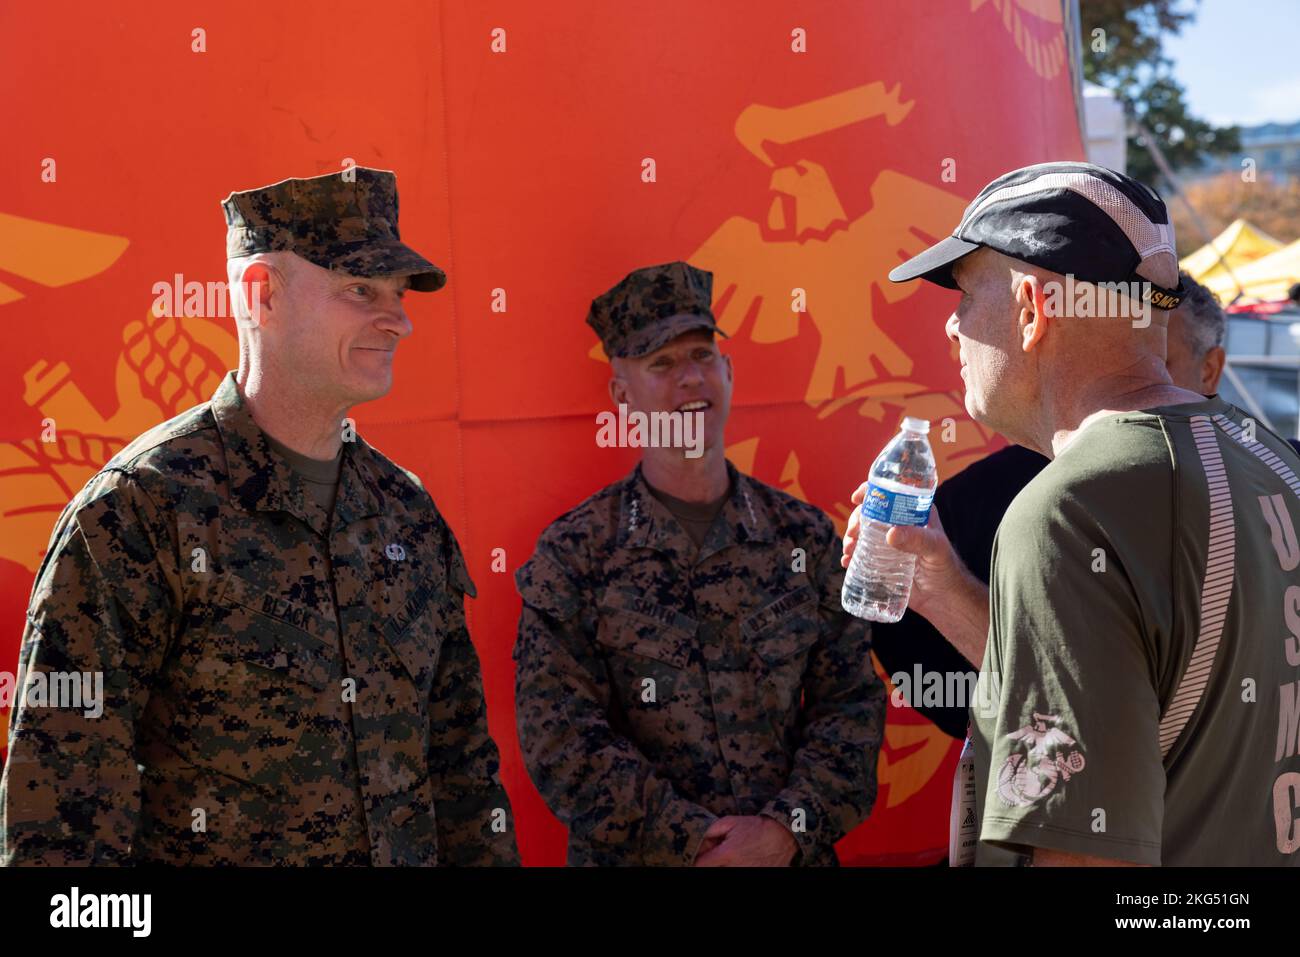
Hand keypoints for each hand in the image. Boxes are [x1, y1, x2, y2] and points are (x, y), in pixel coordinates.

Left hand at [693, 816, 797, 866]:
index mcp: (726, 855)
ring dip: (724, 866)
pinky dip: (735, 868)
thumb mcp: (730, 822)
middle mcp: (734, 869)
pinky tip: (742, 861)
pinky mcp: (753, 877)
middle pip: (712, 870)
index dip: (698, 859)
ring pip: (724, 873)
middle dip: (712, 862)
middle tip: (718, 854)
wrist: (783, 838)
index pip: (700, 865)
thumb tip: (698, 842)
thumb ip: (710, 832)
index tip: (701, 855)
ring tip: (733, 857)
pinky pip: (736, 874)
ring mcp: (745, 875)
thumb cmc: (757, 828)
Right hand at [841, 482, 989, 663]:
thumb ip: (918, 540)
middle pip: (870, 514)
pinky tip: (847, 561)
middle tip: (853, 534)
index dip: (871, 492)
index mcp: (913, 513)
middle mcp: (899, 524)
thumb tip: (890, 533)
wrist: (942, 598)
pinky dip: (852, 555)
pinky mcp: (881, 560)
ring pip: (863, 533)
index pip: (890, 494)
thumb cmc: (945, 568)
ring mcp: (889, 543)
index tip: (856, 498)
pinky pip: (862, 553)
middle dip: (856, 521)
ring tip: (849, 550)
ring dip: (851, 538)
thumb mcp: (935, 549)